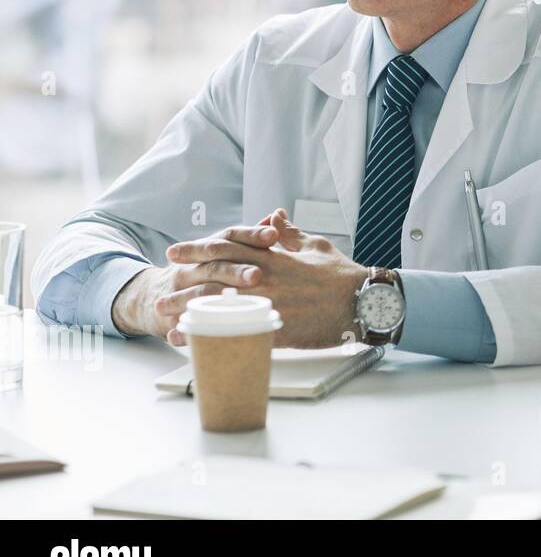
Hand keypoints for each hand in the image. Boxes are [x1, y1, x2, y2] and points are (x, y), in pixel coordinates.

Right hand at [112, 224, 281, 340]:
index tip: (273, 236)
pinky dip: (184, 328)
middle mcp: (192, 266)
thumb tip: (277, 216)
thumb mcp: (223, 252)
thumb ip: (251, 238)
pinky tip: (196, 331)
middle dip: (236, 270)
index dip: (251, 235)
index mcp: (209, 249)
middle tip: (258, 275)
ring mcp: (178, 290)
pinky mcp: (169, 316)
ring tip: (235, 300)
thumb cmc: (202, 273)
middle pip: (216, 264)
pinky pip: (177, 322)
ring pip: (198, 291)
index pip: (230, 236)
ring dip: (215, 296)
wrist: (152, 297)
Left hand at [165, 208, 368, 348]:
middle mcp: (263, 278)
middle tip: (162, 288)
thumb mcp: (315, 246)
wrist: (361, 301)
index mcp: (271, 256)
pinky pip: (234, 333)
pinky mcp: (274, 328)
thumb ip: (290, 232)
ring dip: (187, 311)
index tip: (176, 252)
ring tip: (166, 317)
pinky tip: (194, 341)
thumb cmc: (341, 274)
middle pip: (212, 278)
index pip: (225, 247)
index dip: (196, 249)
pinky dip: (211, 337)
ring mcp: (266, 304)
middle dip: (183, 283)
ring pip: (217, 306)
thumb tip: (274, 215)